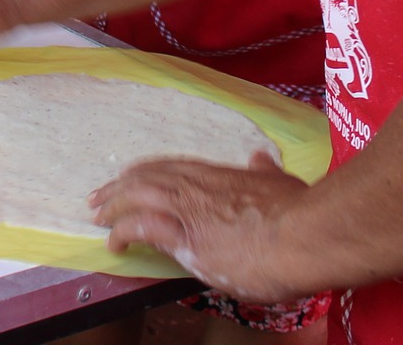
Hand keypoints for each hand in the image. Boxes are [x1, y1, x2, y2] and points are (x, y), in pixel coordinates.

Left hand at [91, 152, 319, 302]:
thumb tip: (260, 158)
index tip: (131, 178)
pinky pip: (140, 228)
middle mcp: (195, 186)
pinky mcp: (185, 237)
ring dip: (112, 206)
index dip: (147, 173)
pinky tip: (113, 244)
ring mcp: (187, 209)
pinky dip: (122, 232)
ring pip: (135, 197)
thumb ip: (265, 172)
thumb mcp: (280, 183)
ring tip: (98, 217)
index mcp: (216, 176)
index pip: (170, 169)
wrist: (303, 235)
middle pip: (144, 178)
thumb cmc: (299, 213)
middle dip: (118, 187)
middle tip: (100, 198)